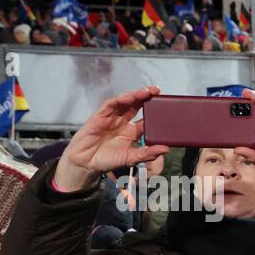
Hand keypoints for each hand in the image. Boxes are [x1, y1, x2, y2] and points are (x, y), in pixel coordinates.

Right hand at [53, 87, 168, 191]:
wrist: (86, 163)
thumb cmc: (107, 161)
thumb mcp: (131, 158)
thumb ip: (148, 154)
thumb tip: (166, 149)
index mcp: (132, 132)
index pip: (146, 119)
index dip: (155, 113)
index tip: (167, 107)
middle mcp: (122, 123)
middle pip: (136, 107)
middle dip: (146, 98)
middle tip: (157, 91)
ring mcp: (111, 118)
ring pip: (125, 103)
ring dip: (135, 95)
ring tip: (147, 91)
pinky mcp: (100, 116)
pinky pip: (111, 105)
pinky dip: (120, 100)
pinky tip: (129, 97)